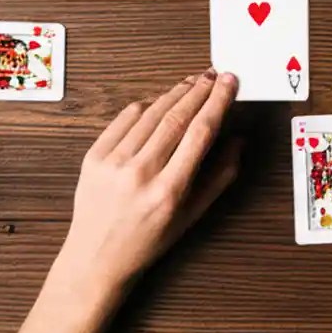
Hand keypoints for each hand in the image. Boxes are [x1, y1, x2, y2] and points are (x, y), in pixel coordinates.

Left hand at [54, 70, 240, 292]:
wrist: (96, 256)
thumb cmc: (146, 241)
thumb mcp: (191, 217)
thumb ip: (219, 177)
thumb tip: (237, 140)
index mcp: (169, 191)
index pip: (200, 133)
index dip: (218, 103)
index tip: (229, 84)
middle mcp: (140, 173)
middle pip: (177, 117)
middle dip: (200, 91)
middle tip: (215, 75)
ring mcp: (113, 162)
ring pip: (151, 113)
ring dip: (175, 93)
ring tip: (193, 83)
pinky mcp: (94, 156)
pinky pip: (124, 119)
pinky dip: (146, 105)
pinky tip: (160, 100)